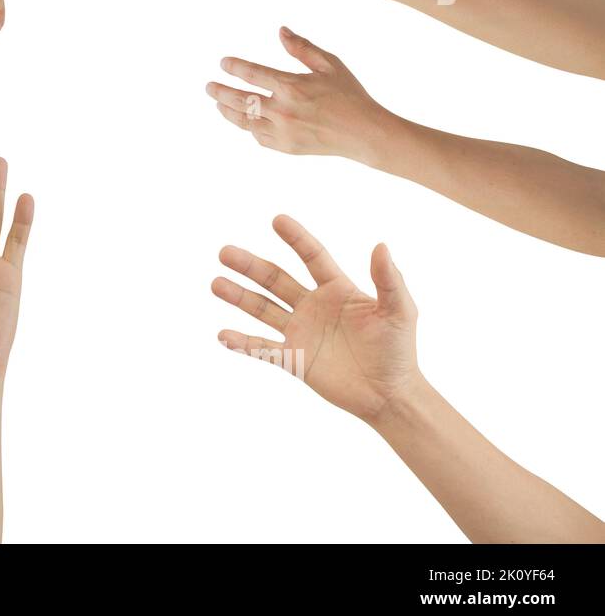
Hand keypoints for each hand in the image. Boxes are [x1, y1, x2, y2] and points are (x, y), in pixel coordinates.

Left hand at [206, 27, 396, 163]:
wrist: (364, 132)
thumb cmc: (349, 94)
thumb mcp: (329, 64)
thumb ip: (301, 47)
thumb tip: (280, 31)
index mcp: (291, 86)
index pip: (252, 74)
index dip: (234, 67)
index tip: (223, 63)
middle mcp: (282, 110)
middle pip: (239, 99)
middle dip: (220, 92)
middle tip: (209, 86)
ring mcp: (282, 131)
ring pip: (244, 121)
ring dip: (227, 111)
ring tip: (218, 103)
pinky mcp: (286, 147)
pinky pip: (259, 137)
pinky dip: (249, 127)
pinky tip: (245, 120)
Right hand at [212, 215, 421, 422]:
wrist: (390, 395)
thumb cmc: (399, 351)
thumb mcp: (400, 311)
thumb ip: (389, 280)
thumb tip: (381, 245)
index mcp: (337, 290)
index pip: (311, 257)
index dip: (296, 238)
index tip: (277, 220)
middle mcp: (313, 306)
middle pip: (275, 279)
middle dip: (250, 266)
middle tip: (225, 253)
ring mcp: (300, 332)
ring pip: (262, 309)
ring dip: (238, 296)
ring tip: (215, 283)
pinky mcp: (293, 359)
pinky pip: (262, 348)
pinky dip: (241, 342)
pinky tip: (222, 334)